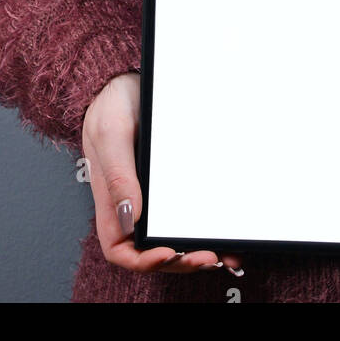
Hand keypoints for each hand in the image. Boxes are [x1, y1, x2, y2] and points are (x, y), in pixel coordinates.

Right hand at [82, 71, 242, 276]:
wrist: (126, 80)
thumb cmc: (111, 106)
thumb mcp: (111, 135)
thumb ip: (117, 177)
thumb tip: (131, 218)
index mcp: (112, 202)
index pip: (121, 249)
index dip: (144, 260)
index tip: (167, 252)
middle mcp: (134, 204)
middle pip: (154, 250)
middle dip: (181, 260)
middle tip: (209, 257)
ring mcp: (155, 195)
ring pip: (175, 236)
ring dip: (198, 251)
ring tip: (226, 255)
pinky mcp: (172, 182)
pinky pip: (189, 212)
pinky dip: (207, 228)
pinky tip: (228, 235)